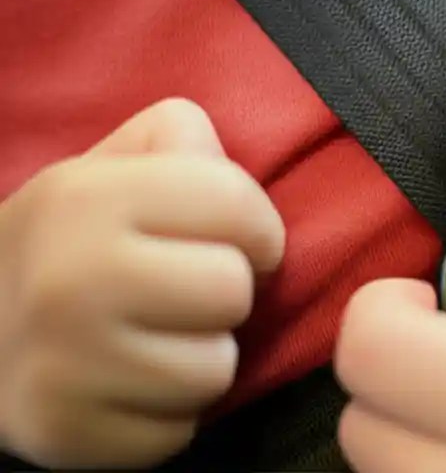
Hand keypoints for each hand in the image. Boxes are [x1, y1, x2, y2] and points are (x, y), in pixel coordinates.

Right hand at [0, 99, 285, 467]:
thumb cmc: (70, 241)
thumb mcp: (109, 169)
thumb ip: (175, 141)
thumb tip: (215, 148)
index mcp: (85, 198)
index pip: (238, 206)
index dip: (255, 226)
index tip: (231, 239)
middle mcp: (68, 279)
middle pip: (232, 291)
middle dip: (224, 294)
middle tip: (184, 294)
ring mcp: (60, 365)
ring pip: (214, 371)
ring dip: (200, 358)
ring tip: (157, 339)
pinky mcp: (65, 435)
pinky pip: (178, 432)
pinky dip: (167, 414)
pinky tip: (128, 384)